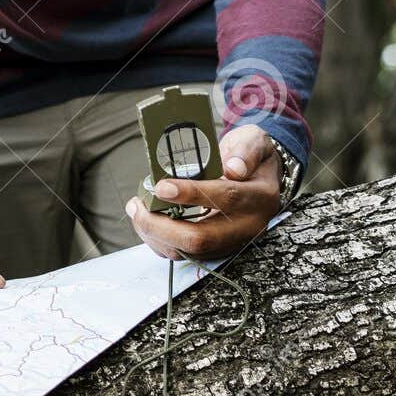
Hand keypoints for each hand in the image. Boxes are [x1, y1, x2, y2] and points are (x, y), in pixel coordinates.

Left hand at [125, 124, 281, 261]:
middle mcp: (247, 226)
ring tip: (136, 210)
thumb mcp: (254, 142)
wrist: (257, 178)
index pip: (226, 199)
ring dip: (156, 234)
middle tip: (137, 206)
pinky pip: (184, 253)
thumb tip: (233, 168)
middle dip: (163, 226)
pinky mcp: (215, 249)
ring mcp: (230, 241)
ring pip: (189, 251)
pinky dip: (159, 240)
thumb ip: (246, 151)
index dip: (192, 194)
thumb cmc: (249, 157)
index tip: (162, 187)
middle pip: (203, 238)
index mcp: (259, 197)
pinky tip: (144, 221)